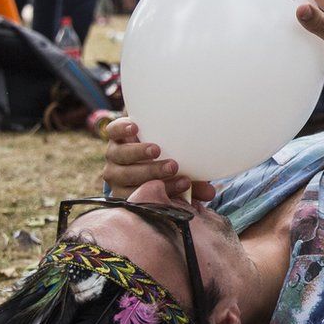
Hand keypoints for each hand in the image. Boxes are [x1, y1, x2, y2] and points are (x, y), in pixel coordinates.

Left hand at [100, 116, 217, 201]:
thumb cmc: (166, 166)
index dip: (165, 190)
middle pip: (130, 177)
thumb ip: (191, 187)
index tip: (185, 184)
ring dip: (139, 153)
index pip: (145, 195)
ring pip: (121, 157)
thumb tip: (210, 193)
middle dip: (152, 172)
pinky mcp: (114, 135)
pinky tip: (136, 128)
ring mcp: (114, 156)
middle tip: (173, 166)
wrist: (152, 140)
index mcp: (131, 191)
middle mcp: (118, 176)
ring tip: (157, 149)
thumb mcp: (178, 178)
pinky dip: (122, 131)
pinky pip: (113, 133)